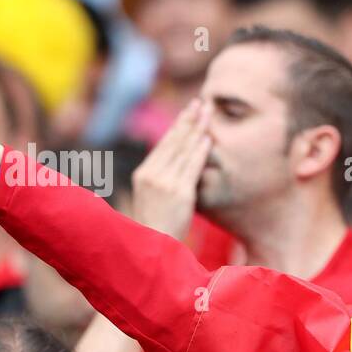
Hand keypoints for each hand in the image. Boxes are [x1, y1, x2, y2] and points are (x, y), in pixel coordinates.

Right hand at [132, 99, 212, 238]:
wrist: (154, 248)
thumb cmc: (158, 227)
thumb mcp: (153, 198)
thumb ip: (163, 179)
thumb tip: (178, 162)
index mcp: (143, 174)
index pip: (164, 145)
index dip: (178, 126)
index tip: (188, 111)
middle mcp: (152, 175)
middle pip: (173, 141)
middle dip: (188, 120)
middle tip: (201, 103)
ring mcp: (165, 183)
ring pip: (184, 151)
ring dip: (198, 130)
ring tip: (208, 114)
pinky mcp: (179, 193)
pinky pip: (192, 167)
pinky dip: (200, 151)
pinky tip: (208, 138)